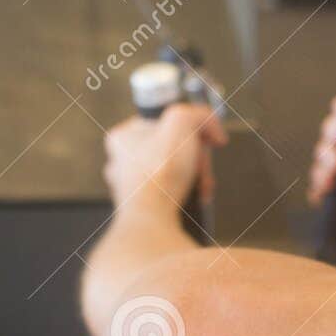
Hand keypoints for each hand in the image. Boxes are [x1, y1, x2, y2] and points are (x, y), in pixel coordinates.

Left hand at [104, 104, 227, 213]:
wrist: (153, 220)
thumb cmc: (159, 173)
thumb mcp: (182, 121)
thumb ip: (198, 114)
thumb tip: (212, 128)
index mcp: (122, 138)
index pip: (163, 122)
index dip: (187, 128)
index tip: (202, 137)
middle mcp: (122, 163)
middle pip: (172, 149)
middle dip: (194, 158)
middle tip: (201, 165)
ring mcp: (132, 188)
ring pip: (174, 173)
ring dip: (194, 177)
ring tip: (201, 185)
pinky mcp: (145, 209)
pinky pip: (174, 196)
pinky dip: (189, 196)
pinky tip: (195, 198)